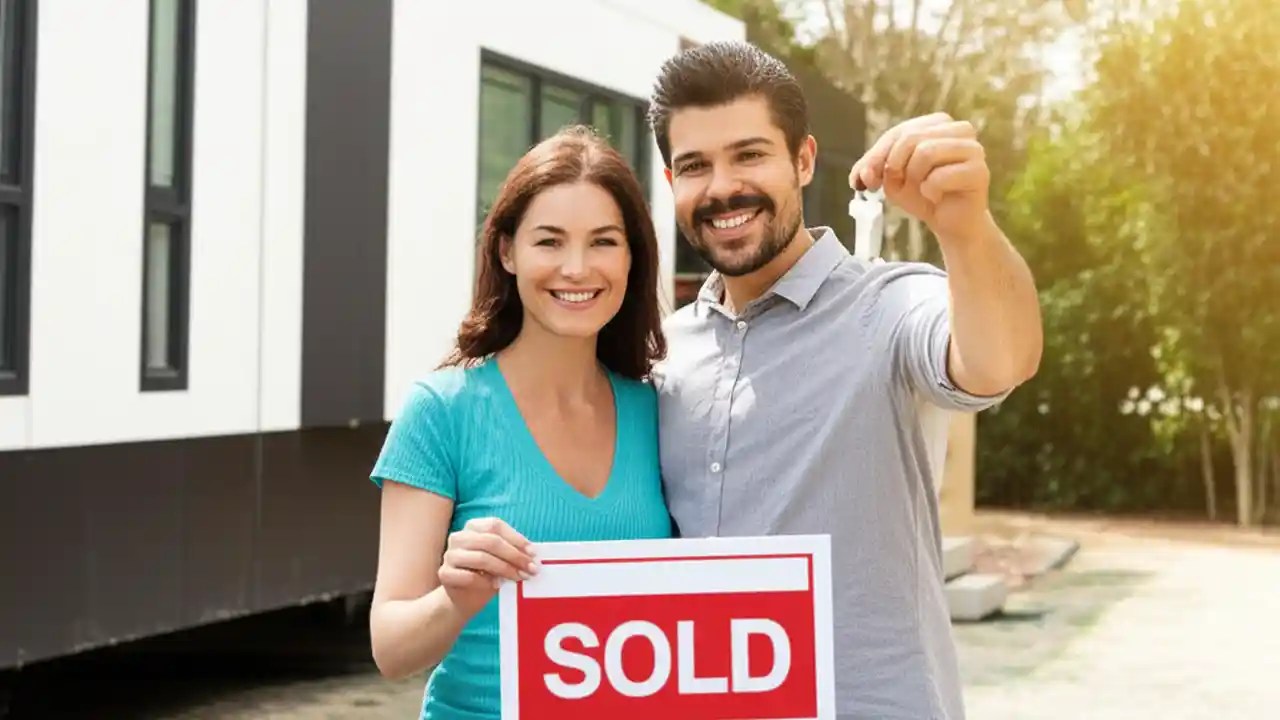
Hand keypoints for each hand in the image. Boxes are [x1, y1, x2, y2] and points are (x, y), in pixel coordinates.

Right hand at [438, 517, 538, 615]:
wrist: (465, 598)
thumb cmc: (486, 574)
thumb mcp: (501, 559)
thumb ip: (512, 553)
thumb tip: (532, 555)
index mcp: (473, 527)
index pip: (495, 525)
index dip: (516, 538)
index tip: (533, 553)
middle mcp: (459, 537)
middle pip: (490, 541)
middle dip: (514, 555)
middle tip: (530, 569)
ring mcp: (449, 555)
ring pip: (481, 558)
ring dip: (505, 569)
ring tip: (518, 578)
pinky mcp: (445, 574)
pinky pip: (469, 576)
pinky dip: (486, 582)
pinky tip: (497, 586)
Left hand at [849, 112, 992, 243]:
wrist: (950, 222)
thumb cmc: (923, 194)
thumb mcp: (891, 178)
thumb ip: (873, 169)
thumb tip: (863, 175)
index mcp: (939, 123)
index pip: (899, 131)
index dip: (877, 155)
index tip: (865, 180)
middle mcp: (960, 129)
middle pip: (911, 138)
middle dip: (895, 166)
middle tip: (898, 186)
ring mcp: (973, 149)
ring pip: (926, 152)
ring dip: (914, 177)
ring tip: (923, 188)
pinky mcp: (979, 172)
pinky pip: (940, 177)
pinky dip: (930, 191)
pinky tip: (937, 197)